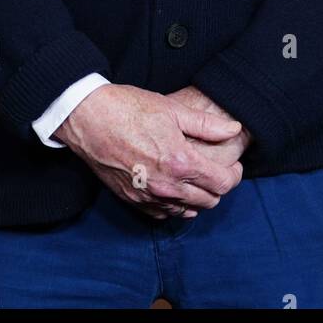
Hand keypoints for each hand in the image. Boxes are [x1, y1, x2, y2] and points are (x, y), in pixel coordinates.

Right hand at [53, 83, 244, 219]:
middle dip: (218, 187)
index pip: (222, 184)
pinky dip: (174, 206)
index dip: (235, 175)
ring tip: (196, 178)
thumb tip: (234, 129)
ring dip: (197, 198)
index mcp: (180, 162)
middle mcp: (166, 186)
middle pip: (208, 201)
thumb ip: (208, 125)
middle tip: (217, 170)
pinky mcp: (132, 199)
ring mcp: (147, 196)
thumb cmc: (128, 108)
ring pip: (187, 211)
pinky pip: (163, 214)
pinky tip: (174, 189)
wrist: (88, 117)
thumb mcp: (173, 109)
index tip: (235, 165)